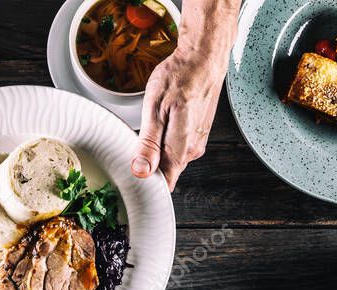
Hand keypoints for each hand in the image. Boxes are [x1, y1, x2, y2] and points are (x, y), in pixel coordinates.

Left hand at [132, 46, 226, 190]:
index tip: (132, 175)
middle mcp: (193, 150)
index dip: (146, 183)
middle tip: (134, 143)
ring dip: (157, 151)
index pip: (164, 183)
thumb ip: (149, 143)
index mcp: (181, 148)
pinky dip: (167, 141)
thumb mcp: (155, 108)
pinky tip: (162, 124)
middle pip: (166, 171)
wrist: (205, 59)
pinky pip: (178, 148)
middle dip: (149, 164)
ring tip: (150, 128)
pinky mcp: (198, 135)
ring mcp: (198, 143)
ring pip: (171, 159)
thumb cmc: (180, 77)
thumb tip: (142, 171)